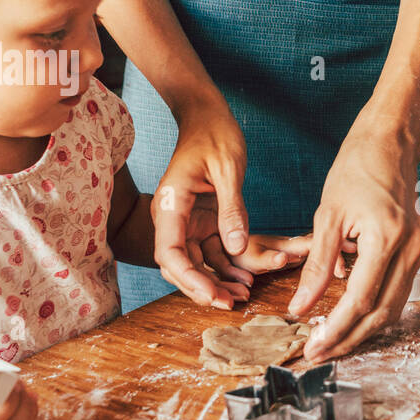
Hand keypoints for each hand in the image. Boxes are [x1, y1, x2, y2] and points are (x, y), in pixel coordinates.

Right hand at [152, 109, 249, 308]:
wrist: (206, 115)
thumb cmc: (214, 133)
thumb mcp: (228, 169)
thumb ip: (232, 209)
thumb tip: (236, 247)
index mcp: (171, 205)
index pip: (171, 254)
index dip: (190, 280)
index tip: (213, 296)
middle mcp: (174, 217)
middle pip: (182, 266)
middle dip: (204, 288)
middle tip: (232, 304)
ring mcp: (187, 221)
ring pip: (198, 262)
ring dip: (218, 280)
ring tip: (244, 294)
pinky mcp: (202, 221)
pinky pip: (213, 251)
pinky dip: (228, 265)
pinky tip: (248, 277)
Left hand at [288, 114, 419, 361]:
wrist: (391, 143)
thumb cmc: (357, 169)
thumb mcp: (328, 217)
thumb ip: (317, 266)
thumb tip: (301, 306)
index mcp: (386, 238)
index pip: (361, 299)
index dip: (336, 328)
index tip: (313, 346)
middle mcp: (410, 249)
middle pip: (382, 313)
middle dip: (349, 338)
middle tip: (319, 353)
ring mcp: (419, 251)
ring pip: (394, 308)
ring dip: (363, 329)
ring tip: (332, 341)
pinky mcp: (418, 250)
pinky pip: (398, 292)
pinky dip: (375, 310)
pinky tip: (351, 316)